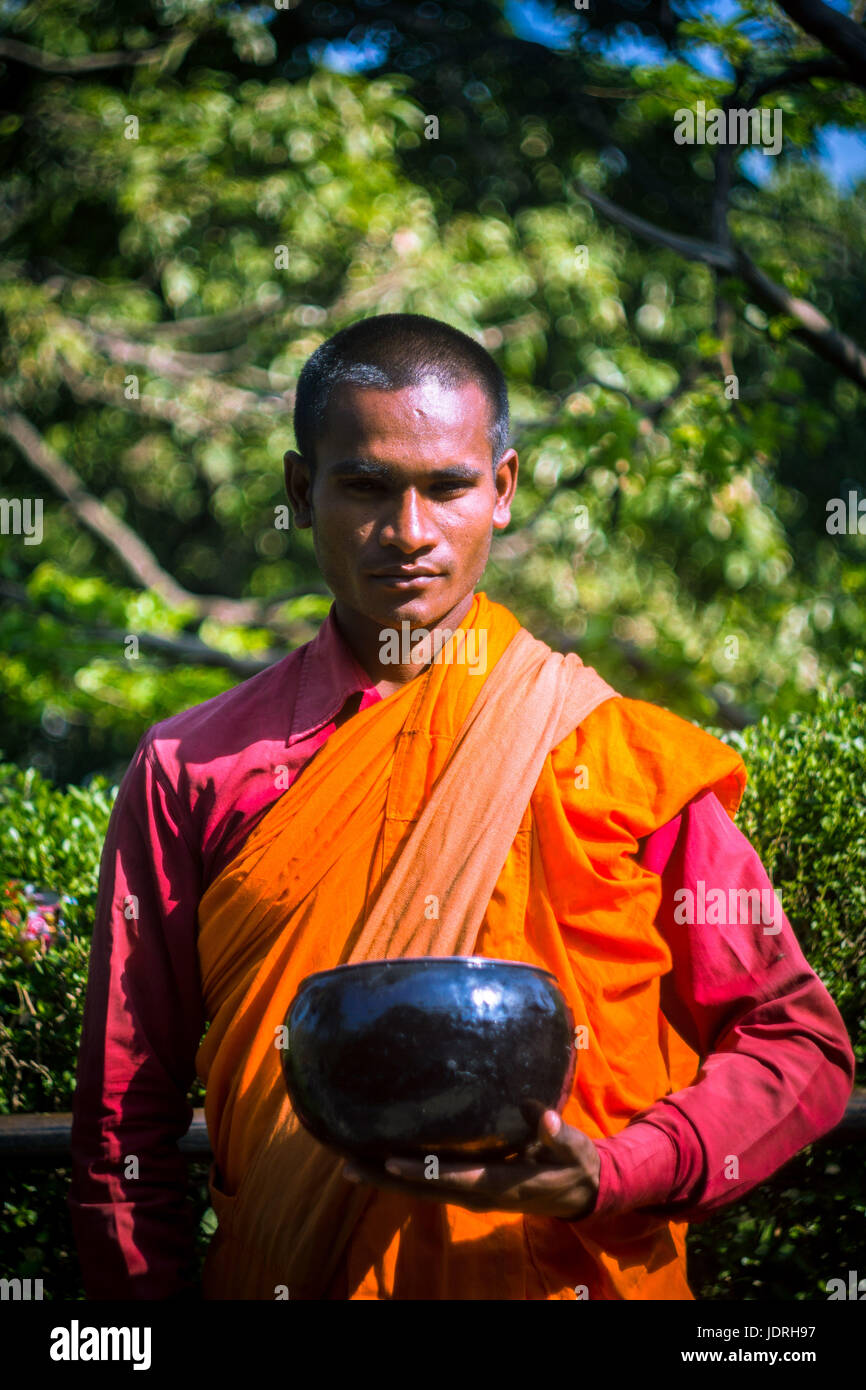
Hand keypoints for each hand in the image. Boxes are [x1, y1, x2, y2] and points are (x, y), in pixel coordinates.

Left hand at [341, 1107, 599, 1220]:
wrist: (580, 1193)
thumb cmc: (577, 1166)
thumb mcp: (576, 1151)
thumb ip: (559, 1135)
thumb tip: (543, 1116)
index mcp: (502, 1183)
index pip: (456, 1178)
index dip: (423, 1172)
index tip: (390, 1162)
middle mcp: (479, 1193)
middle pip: (426, 1190)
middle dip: (386, 1180)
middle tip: (347, 1167)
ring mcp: (472, 1193)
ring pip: (422, 1190)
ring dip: (385, 1180)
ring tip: (348, 1165)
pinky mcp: (469, 1186)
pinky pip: (430, 1184)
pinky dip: (403, 1175)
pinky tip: (378, 1161)